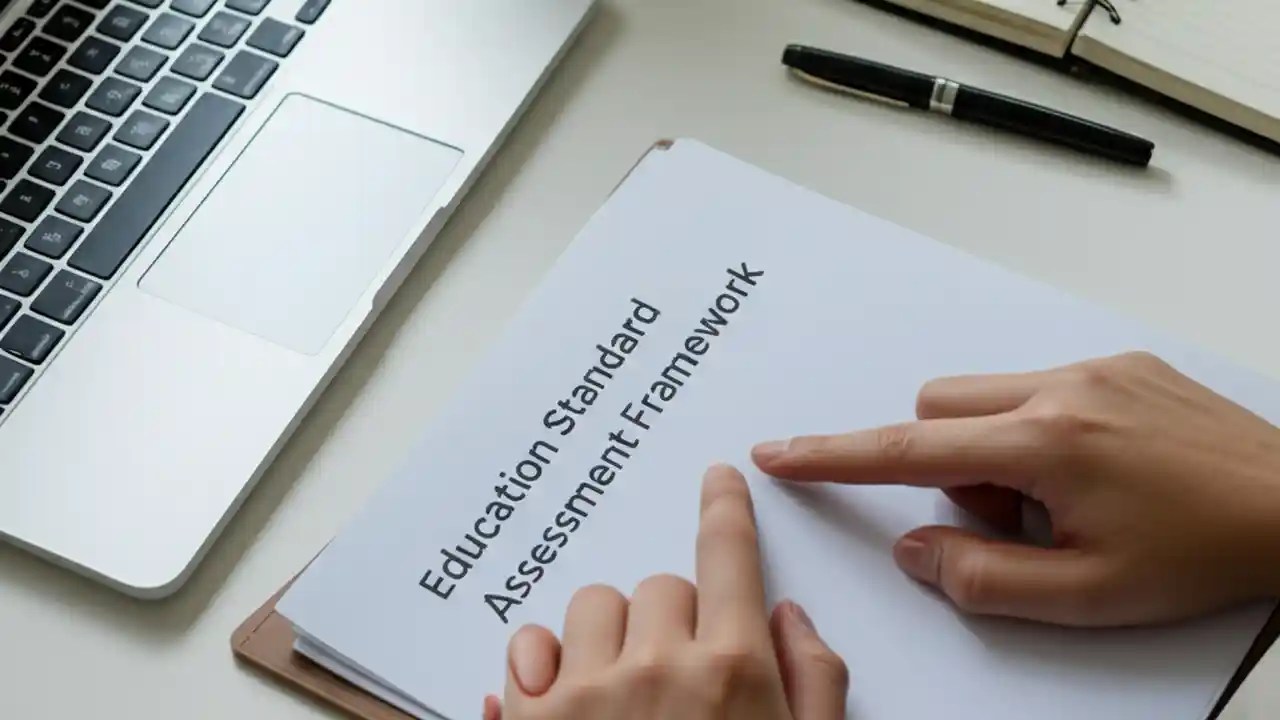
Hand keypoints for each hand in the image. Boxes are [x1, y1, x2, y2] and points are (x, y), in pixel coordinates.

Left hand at [486, 465, 848, 719]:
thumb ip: (814, 681)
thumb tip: (788, 616)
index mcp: (735, 673)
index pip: (727, 555)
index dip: (726, 508)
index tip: (720, 478)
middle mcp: (657, 668)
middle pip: (658, 586)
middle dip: (674, 620)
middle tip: (683, 675)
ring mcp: (584, 696)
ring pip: (591, 606)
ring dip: (608, 637)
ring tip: (622, 691)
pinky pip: (527, 647)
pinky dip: (544, 664)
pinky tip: (564, 700)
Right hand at [752, 351, 1279, 627]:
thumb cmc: (1205, 554)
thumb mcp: (1086, 596)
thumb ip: (980, 578)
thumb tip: (918, 548)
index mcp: (1047, 445)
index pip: (907, 451)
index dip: (833, 457)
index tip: (783, 453)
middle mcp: (1063, 389)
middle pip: (939, 409)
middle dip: (946, 465)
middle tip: (1011, 518)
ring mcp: (1095, 369)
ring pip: (985, 396)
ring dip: (992, 448)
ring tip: (1062, 498)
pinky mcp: (1122, 363)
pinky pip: (1038, 385)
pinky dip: (1036, 428)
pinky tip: (1096, 471)